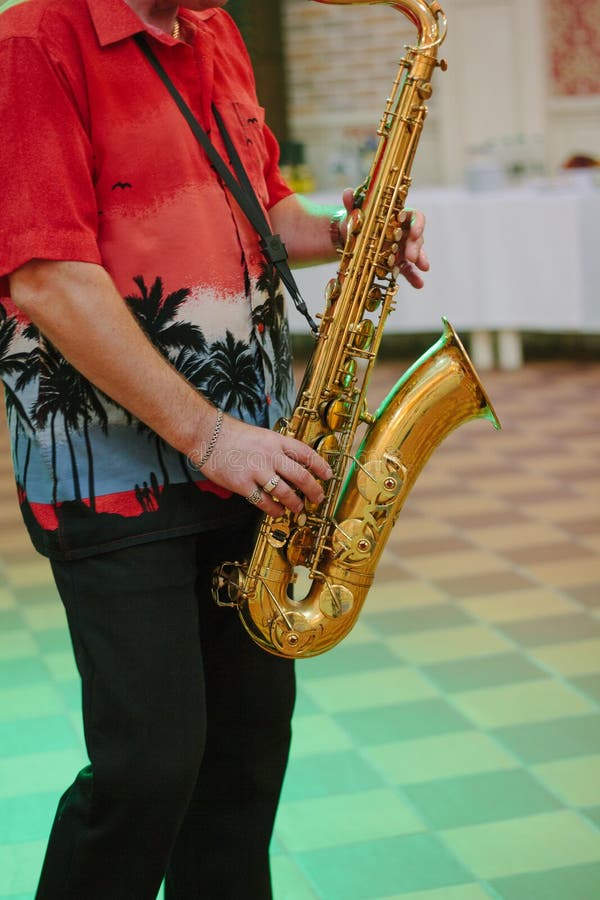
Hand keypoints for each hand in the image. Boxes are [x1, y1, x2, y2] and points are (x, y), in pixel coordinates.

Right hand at [194, 414, 332, 516]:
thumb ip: (277, 448)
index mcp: (276, 441)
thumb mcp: (262, 434)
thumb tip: (293, 465)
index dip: (320, 466)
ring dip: (295, 503)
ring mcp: (256, 471)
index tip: (328, 475)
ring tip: (298, 508)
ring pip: (285, 492)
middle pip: (301, 476)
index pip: (306, 453)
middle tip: (318, 498)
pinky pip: (263, 502)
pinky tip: (277, 512)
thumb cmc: (232, 434)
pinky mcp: (242, 484)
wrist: (207, 434)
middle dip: (314, 490)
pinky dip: (273, 510)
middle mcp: (270, 455)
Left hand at [341, 187, 428, 288]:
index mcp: (396, 218)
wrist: (349, 237)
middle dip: (416, 246)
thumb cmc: (356, 222)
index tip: (415, 232)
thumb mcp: (353, 213)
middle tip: (411, 257)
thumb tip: (347, 192)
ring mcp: (401, 248)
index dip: (417, 224)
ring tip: (423, 268)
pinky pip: (407, 270)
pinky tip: (419, 284)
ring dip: (420, 260)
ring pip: (415, 253)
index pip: (413, 217)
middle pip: (415, 237)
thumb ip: (352, 203)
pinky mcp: (398, 262)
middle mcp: (402, 232)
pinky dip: (413, 277)